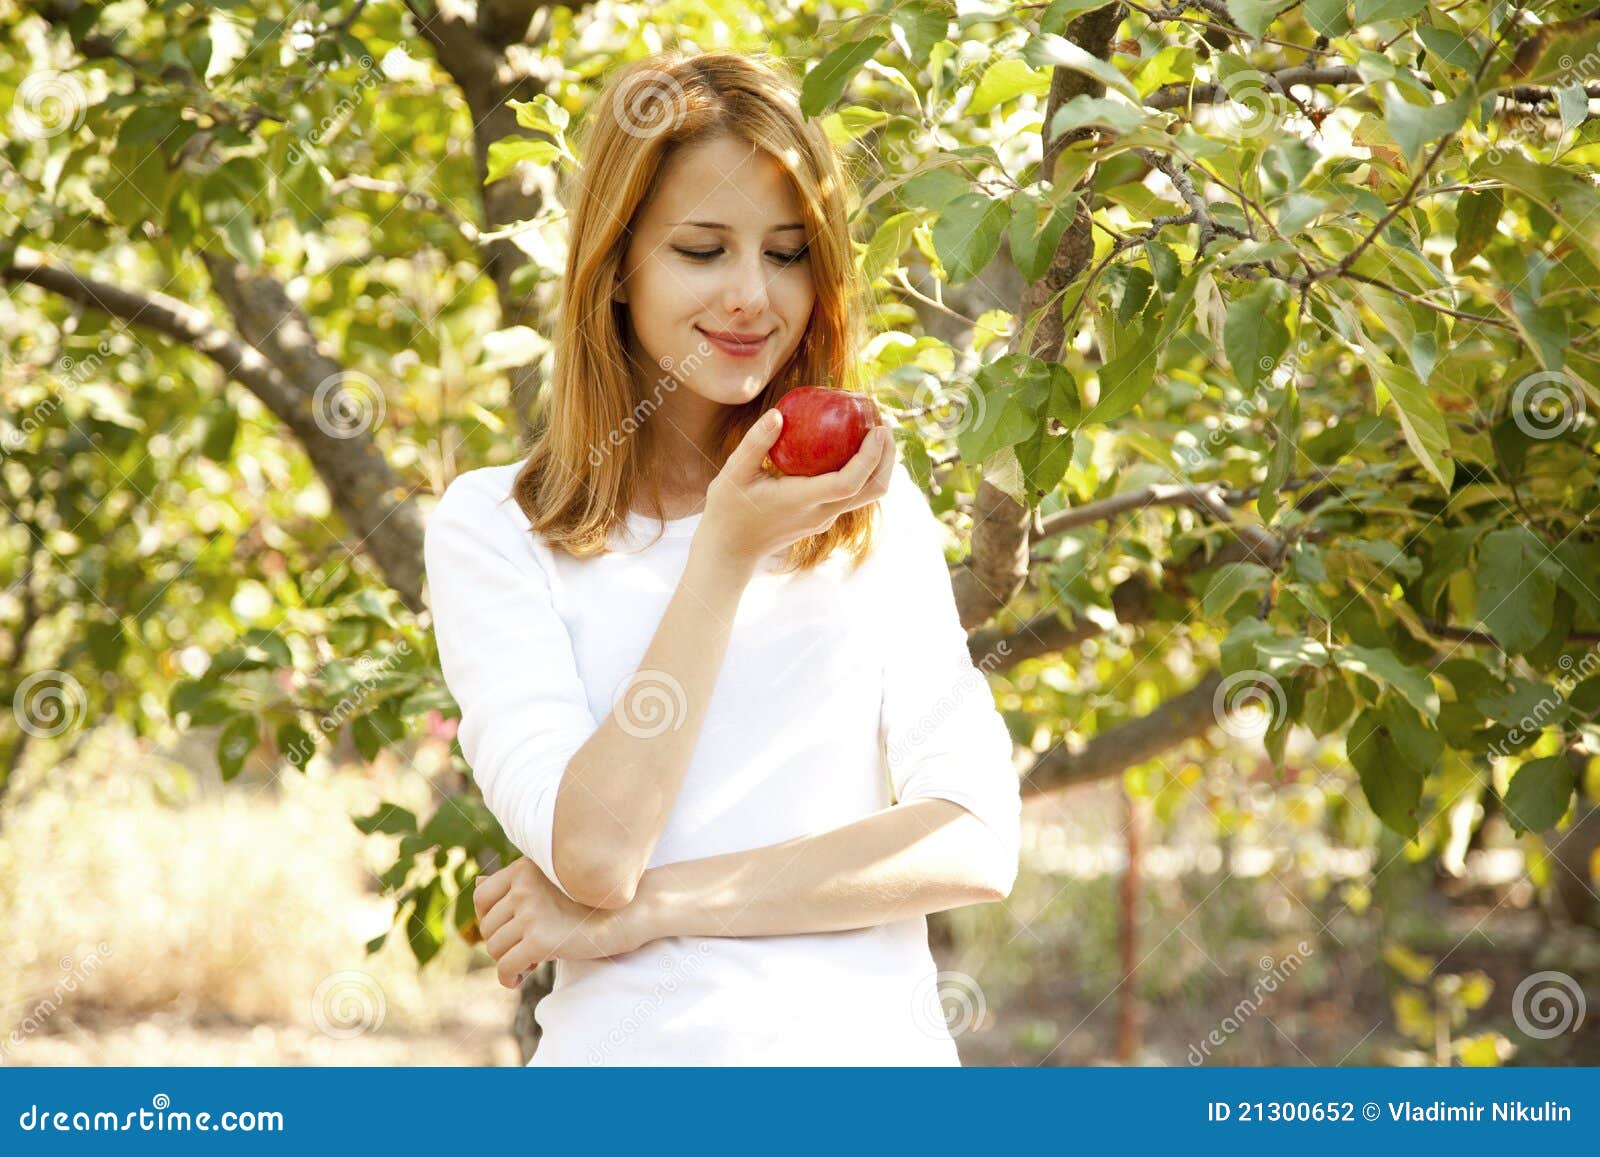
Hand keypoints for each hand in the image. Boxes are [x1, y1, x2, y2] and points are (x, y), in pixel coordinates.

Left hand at [473, 858, 646, 987]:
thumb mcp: (551, 882)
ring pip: (494, 947)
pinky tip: (520, 979)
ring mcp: (531, 912)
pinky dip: (508, 978)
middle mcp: (524, 886)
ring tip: (530, 961)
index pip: (482, 896)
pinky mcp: (539, 939)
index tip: (509, 930)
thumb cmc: (591, 900)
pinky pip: (505, 966)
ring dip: (508, 960)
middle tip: (526, 949)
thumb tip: (476, 881)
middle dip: (502, 942)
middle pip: (488, 925)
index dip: (489, 918)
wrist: (629, 912)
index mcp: (524, 868)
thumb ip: (514, 883)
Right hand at [699, 409, 896, 569]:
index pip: (849, 483)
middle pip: (873, 490)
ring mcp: (825, 517)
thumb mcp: (733, 473)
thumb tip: (779, 414)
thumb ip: (756, 443)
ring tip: (875, 431)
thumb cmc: (727, 511)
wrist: (730, 551)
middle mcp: (821, 513)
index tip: (877, 429)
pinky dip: (863, 470)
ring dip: (880, 464)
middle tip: (883, 422)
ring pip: (869, 495)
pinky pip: (854, 493)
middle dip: (887, 457)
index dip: (870, 457)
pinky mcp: (823, 516)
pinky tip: (852, 446)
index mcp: (802, 501)